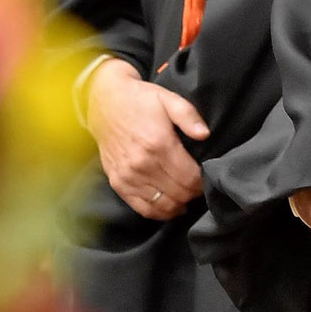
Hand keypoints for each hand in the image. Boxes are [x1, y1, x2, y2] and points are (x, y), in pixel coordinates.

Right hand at [85, 58, 208, 219]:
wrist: (104, 103)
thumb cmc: (140, 101)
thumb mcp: (168, 99)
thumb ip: (189, 116)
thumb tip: (205, 134)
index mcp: (159, 144)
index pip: (190, 178)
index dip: (202, 182)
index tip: (206, 176)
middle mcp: (142, 165)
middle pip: (179, 194)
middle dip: (193, 193)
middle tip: (197, 186)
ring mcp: (128, 177)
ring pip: (163, 205)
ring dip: (179, 204)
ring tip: (185, 195)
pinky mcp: (118, 183)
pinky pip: (143, 208)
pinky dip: (159, 212)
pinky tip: (169, 205)